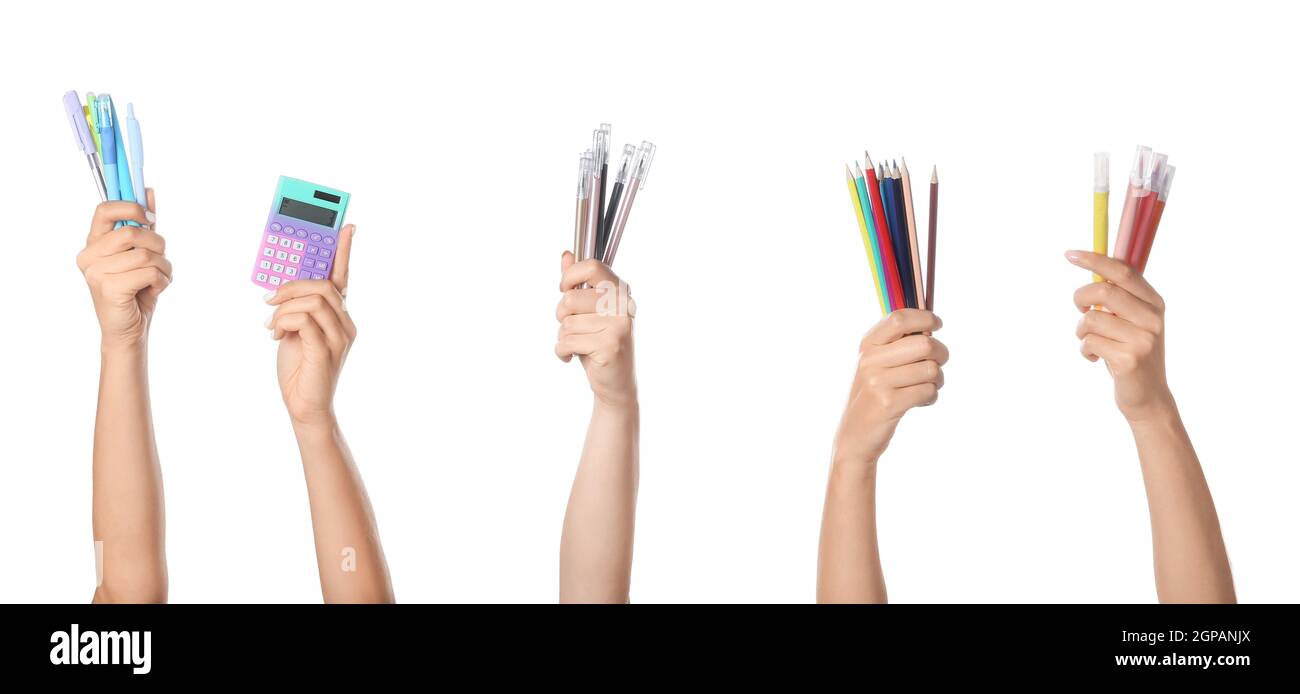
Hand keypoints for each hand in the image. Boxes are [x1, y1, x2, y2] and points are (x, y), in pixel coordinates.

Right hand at [76, 192, 167, 350]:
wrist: (129, 329)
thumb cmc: (136, 290)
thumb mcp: (142, 253)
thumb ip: (143, 224)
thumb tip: (148, 190)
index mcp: (94, 243)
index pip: (105, 209)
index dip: (131, 207)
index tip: (150, 218)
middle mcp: (89, 255)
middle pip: (132, 232)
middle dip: (158, 244)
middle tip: (161, 259)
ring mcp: (96, 272)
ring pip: (146, 254)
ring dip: (164, 267)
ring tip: (159, 278)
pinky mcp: (109, 288)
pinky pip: (149, 273)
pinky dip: (162, 281)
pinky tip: (154, 290)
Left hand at [267, 225, 356, 426]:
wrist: (304, 406)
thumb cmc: (299, 368)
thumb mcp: (295, 330)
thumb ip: (297, 310)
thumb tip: (282, 290)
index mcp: (339, 316)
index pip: (344, 277)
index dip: (345, 251)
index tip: (347, 226)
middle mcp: (345, 323)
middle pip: (323, 285)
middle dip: (292, 285)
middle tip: (269, 299)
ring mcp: (339, 338)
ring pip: (314, 300)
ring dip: (284, 306)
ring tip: (271, 323)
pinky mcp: (326, 351)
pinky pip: (305, 321)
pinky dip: (284, 321)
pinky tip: (274, 334)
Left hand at [555, 252, 636, 408]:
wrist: (616, 383)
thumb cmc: (600, 344)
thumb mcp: (589, 312)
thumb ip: (578, 284)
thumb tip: (566, 255)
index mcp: (620, 291)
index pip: (591, 267)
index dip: (570, 277)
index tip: (564, 290)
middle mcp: (623, 305)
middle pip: (570, 299)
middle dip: (562, 317)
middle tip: (573, 329)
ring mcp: (619, 325)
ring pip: (566, 323)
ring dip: (563, 338)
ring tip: (577, 346)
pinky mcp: (610, 346)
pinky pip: (567, 342)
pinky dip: (562, 352)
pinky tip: (572, 357)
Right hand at [833, 310, 946, 467]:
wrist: (854, 435)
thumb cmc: (873, 394)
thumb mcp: (875, 363)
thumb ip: (897, 343)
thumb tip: (931, 323)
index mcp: (867, 345)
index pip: (899, 318)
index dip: (925, 318)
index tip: (937, 324)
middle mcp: (870, 360)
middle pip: (924, 344)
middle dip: (941, 353)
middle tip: (939, 362)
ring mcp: (877, 382)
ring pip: (931, 369)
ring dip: (938, 379)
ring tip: (927, 386)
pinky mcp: (889, 404)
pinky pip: (928, 391)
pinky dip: (931, 396)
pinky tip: (920, 400)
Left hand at [1067, 250, 1173, 421]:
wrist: (1148, 397)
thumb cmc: (1131, 353)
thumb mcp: (1132, 322)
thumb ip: (1119, 299)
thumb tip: (1093, 271)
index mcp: (1154, 303)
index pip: (1123, 271)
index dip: (1095, 260)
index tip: (1069, 254)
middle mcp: (1152, 318)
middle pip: (1103, 290)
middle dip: (1080, 297)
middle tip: (1080, 308)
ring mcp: (1143, 339)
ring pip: (1090, 318)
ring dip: (1081, 330)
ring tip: (1091, 341)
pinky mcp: (1129, 359)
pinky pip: (1088, 342)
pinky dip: (1084, 350)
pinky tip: (1095, 358)